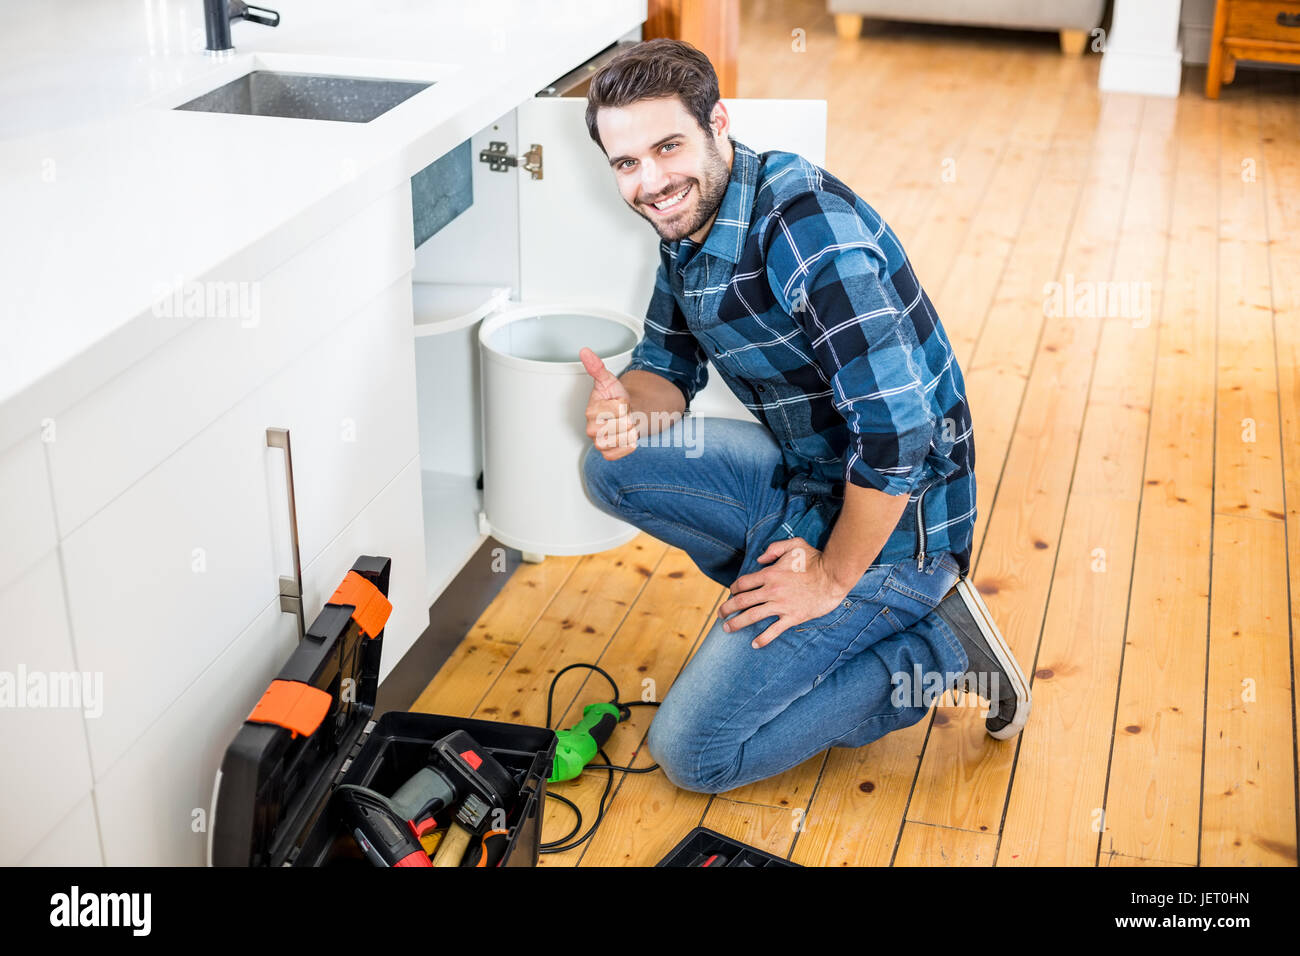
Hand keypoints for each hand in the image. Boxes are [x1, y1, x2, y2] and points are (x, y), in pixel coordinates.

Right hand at [580, 347, 638, 461]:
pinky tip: (626, 437)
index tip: (620, 401)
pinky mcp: (607, 454)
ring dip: (630, 432)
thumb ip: (597, 367)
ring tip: (626, 425)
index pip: (618, 408)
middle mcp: (591, 428)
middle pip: (622, 425)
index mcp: (591, 411)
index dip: (624, 404)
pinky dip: (627, 446)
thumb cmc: (615, 398)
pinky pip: (619, 454)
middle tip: (624, 415)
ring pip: (622, 440)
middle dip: (629, 418)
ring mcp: (598, 442)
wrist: (625, 413)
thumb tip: (585, 352)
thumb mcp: (609, 380)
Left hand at [717, 537, 854, 648]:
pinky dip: (763, 639)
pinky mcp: (793, 617)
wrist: (834, 576)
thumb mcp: (795, 544)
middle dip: (727, 609)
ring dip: (737, 624)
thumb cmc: (816, 559)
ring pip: (752, 616)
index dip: (733, 589)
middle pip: (741, 601)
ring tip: (727, 629)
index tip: (731, 593)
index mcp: (770, 573)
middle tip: (720, 615)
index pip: (743, 583)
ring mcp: (781, 605)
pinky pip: (774, 630)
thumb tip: (760, 559)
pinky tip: (754, 644)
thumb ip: (774, 549)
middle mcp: (771, 590)